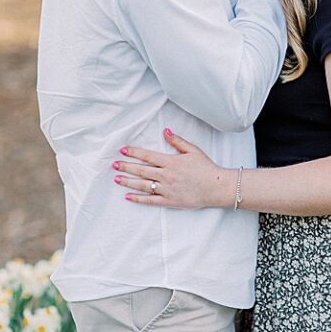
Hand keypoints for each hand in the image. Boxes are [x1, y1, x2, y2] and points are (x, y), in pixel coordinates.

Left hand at [112, 128, 229, 209]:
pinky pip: (151, 200)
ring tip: (116, 179)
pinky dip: (138, 199)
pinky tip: (128, 196)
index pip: (147, 156)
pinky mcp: (170, 201)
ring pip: (143, 185)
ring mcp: (167, 189)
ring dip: (128, 182)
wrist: (217, 187)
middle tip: (113, 165)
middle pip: (141, 170)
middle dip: (126, 167)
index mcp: (171, 162)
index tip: (122, 150)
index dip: (133, 152)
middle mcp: (166, 175)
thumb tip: (165, 131)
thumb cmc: (206, 168)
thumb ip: (177, 141)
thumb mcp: (193, 150)